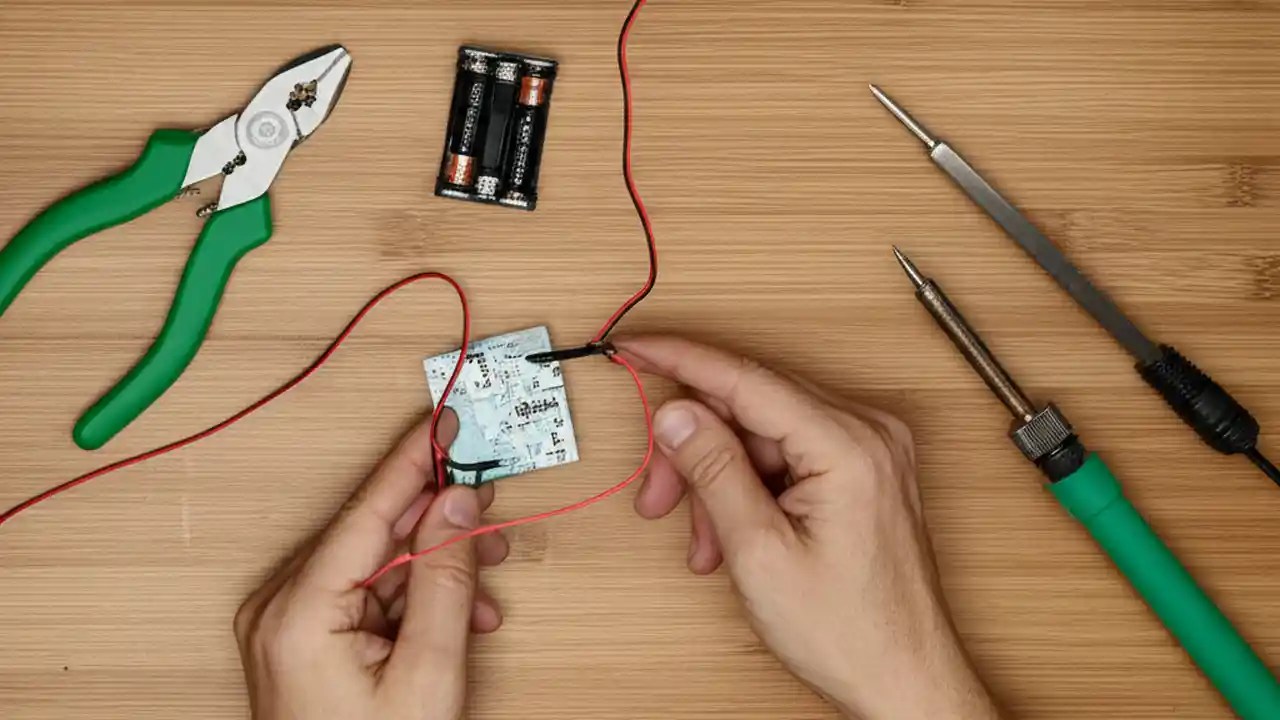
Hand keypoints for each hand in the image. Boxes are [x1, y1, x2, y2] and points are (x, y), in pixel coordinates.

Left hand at [234, 410, 509, 719]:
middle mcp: (283, 606)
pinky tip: (460, 613)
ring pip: (378, 562)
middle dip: (440, 520)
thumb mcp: (428, 673)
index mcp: (300, 611)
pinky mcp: (305, 638)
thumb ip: (445, 579)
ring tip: (485, 578)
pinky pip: (369, 594)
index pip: (368, 509)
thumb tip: (457, 503)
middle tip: (490, 505)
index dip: (413, 459)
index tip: (443, 417)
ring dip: (437, 565)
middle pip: (374, 532)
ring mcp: (290, 623)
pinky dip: (416, 597)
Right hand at [618, 336, 1001, 719]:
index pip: (746, 377)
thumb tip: (677, 412)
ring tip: (702, 540)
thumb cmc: (850, 631)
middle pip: (749, 406)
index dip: (680, 359)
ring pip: (761, 434)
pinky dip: (748, 488)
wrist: (903, 678)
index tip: (633, 348)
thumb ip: (715, 470)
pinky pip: (786, 455)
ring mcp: (868, 449)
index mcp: (848, 444)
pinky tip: (730, 535)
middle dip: (693, 448)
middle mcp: (866, 432)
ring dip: (718, 478)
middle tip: (657, 495)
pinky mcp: (862, 469)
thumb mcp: (760, 552)